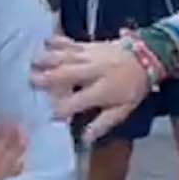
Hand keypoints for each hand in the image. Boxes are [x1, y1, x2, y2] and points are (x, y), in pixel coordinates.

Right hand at [31, 35, 150, 144]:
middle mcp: (94, 71)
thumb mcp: (123, 110)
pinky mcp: (90, 45)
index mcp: (102, 90)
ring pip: (66, 57)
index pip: (78, 101)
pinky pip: (71, 43)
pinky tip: (45, 41)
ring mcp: (91, 56)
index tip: (51, 115)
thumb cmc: (133, 86)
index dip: (63, 109)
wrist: (147, 57)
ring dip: (47, 59)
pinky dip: (57, 42)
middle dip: (48, 78)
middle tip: (31, 81)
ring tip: (31, 62)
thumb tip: (86, 138)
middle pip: (67, 74)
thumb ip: (103, 123)